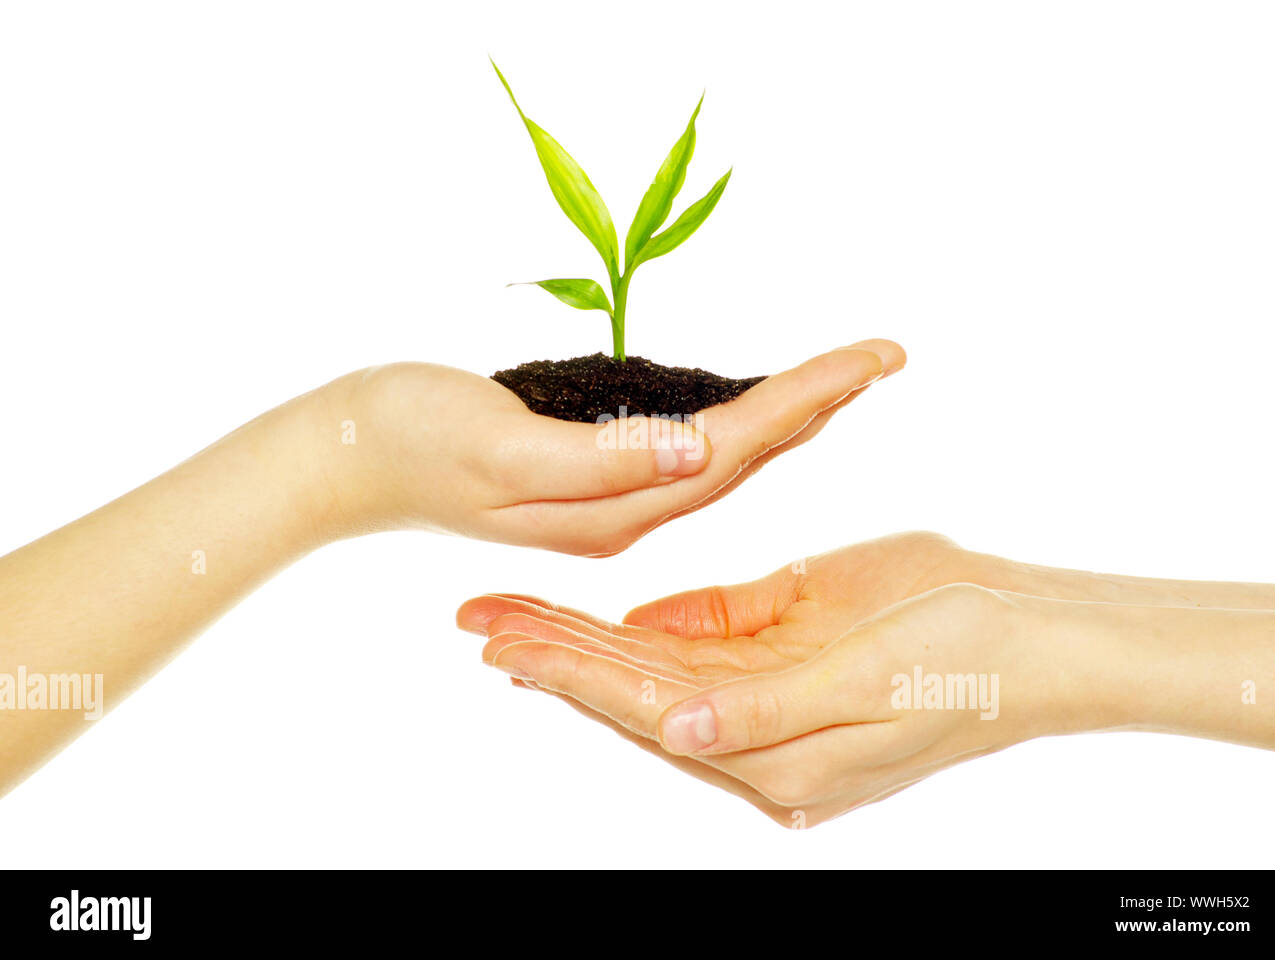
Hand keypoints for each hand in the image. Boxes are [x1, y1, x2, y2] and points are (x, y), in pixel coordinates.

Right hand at [314, 340, 903, 555]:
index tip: (875, 357)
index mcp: (613, 510)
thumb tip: (704, 450)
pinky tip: (750, 410)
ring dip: (786, 418)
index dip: (809, 400)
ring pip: (721, 458)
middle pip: (747, 458)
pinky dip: (734, 424)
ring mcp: (604, 501)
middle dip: (818, 407)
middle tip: (884, 359)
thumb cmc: (408, 439)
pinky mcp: (584, 477)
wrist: (341, 458)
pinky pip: (684, 453)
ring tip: (839, 382)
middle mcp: (622, 514)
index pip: (738, 449)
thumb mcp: (502, 449)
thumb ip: (604, 459)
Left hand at [459, 577, 1056, 826]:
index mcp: (778, 758)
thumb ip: (764, 707)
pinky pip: (704, 656)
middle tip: (479, 619)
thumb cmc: (968, 662)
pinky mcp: (793, 668)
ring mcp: (776, 708)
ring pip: (658, 677)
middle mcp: (764, 743)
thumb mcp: (868, 681)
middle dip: (555, 656)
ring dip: (586, 648)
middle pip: (635, 696)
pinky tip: (605, 631)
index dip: (570, 674)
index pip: (645, 710)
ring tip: (515, 620)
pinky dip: (646, 643)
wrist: (1038, 642)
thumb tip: (670, 727)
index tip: (503, 642)